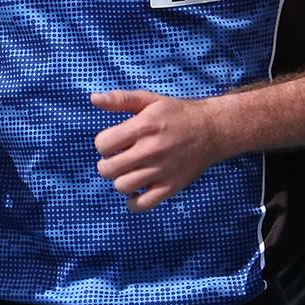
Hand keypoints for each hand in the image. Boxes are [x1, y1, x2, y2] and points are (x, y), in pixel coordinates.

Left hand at [92, 90, 222, 212]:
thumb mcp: (149, 100)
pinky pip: (142, 205)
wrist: (211, 130)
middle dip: (107, 164)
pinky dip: (134, 202)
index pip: (102, 144)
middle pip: (108, 169)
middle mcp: (151, 150)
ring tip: (130, 171)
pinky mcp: (171, 186)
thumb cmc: (177, 114)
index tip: (114, 142)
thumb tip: (93, 99)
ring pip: (122, 187)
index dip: (104, 143)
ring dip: (121, 180)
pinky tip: (137, 191)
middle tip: (118, 158)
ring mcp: (161, 170)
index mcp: (143, 126)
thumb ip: (121, 99)